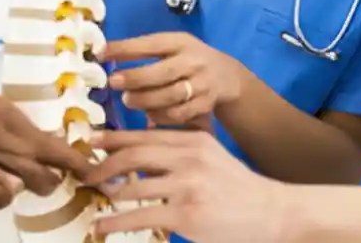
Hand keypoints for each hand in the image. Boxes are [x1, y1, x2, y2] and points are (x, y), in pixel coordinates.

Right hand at [0, 74, 89, 209]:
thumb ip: (9, 123)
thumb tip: (35, 144)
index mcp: (2, 117)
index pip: (47, 146)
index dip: (72, 162)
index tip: (89, 171)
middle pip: (35, 175)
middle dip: (48, 182)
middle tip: (49, 181)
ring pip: (8, 194)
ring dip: (12, 190)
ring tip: (6, 180)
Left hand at [83, 129, 290, 242]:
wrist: (273, 212)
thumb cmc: (242, 189)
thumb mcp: (214, 158)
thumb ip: (183, 153)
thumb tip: (145, 157)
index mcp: (194, 141)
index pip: (146, 135)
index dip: (115, 138)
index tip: (92, 140)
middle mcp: (189, 158)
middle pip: (133, 154)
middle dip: (104, 164)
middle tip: (86, 172)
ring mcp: (187, 186)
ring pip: (132, 186)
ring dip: (108, 194)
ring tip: (94, 199)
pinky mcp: (186, 214)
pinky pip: (139, 216)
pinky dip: (114, 222)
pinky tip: (101, 227)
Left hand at [101, 32, 246, 126]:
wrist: (226, 75)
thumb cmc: (187, 59)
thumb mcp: (172, 46)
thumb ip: (145, 51)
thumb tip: (105, 56)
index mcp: (181, 42)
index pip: (150, 43)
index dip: (124, 49)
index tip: (100, 53)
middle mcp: (194, 61)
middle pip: (162, 72)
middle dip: (135, 78)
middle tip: (113, 83)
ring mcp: (202, 84)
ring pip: (170, 96)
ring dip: (145, 100)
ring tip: (128, 100)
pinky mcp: (206, 104)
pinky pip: (179, 114)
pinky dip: (161, 116)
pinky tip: (149, 115)